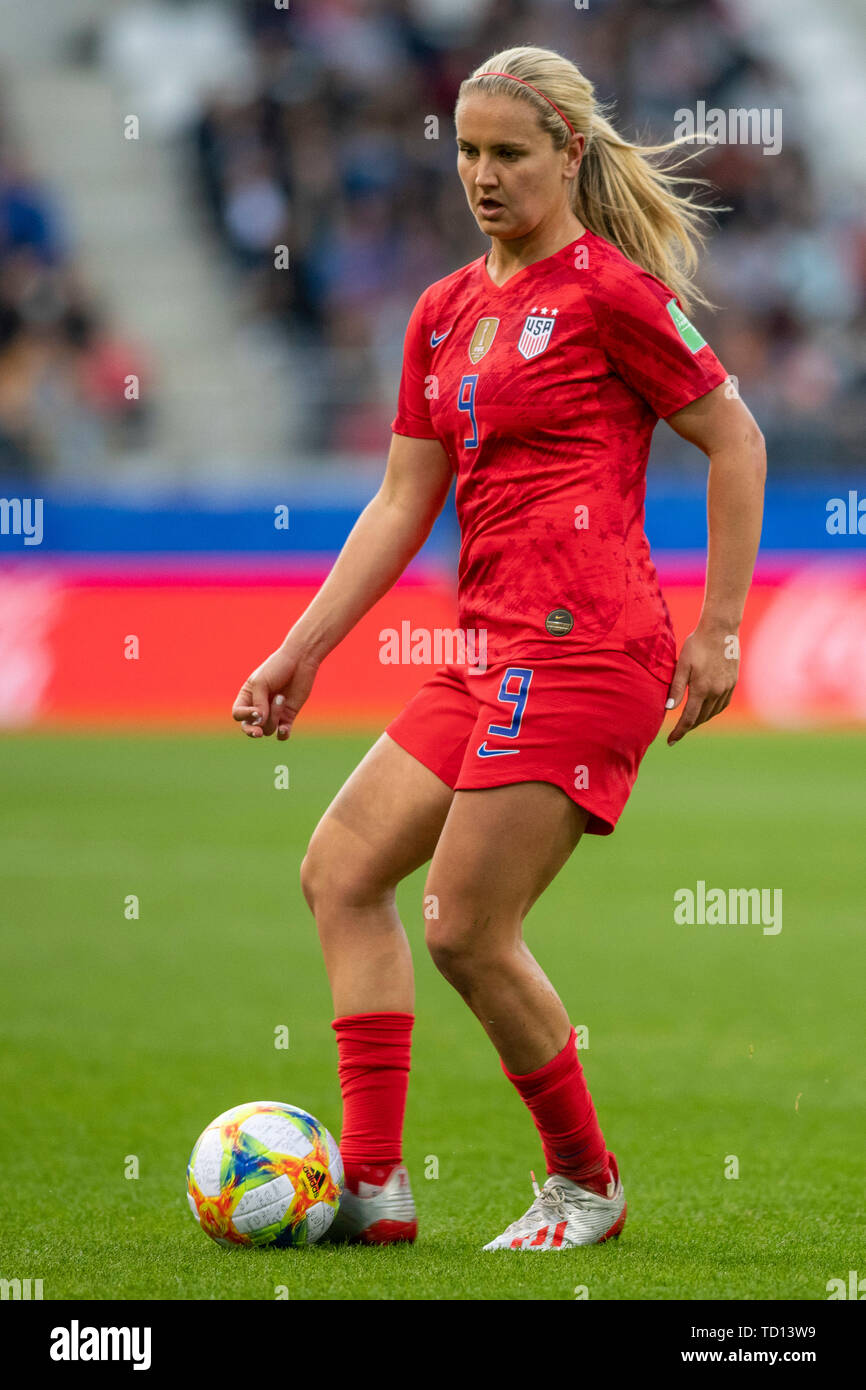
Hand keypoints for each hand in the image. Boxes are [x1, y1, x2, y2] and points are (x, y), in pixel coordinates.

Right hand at [231, 645, 318, 740]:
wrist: (300, 661)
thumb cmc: (277, 668)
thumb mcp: (261, 683)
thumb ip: (258, 703)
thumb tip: (260, 723)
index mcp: (247, 697)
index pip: (238, 714)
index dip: (245, 716)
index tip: (257, 711)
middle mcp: (259, 707)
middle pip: (250, 727)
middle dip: (252, 731)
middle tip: (258, 733)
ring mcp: (274, 713)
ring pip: (268, 728)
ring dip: (275, 715)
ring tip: (282, 697)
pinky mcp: (288, 716)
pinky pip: (282, 734)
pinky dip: (283, 733)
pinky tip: (284, 728)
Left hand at [665, 624, 738, 744]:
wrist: (720, 630)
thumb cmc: (697, 645)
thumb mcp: (682, 665)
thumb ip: (676, 688)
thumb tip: (669, 709)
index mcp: (701, 689)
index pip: (689, 718)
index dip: (679, 732)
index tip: (670, 741)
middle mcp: (716, 692)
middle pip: (701, 718)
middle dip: (689, 727)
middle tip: (677, 732)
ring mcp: (727, 688)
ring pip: (713, 713)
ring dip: (701, 720)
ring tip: (690, 723)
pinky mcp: (733, 682)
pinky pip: (722, 704)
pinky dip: (713, 711)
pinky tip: (706, 710)